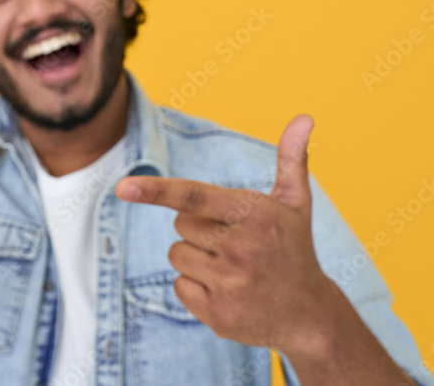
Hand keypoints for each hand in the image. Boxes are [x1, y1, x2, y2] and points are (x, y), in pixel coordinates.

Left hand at [115, 114, 335, 351]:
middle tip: (234, 244)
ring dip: (195, 258)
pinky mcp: (218, 314)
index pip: (194, 197)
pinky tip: (226, 292)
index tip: (123, 188)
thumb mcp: (295, 204)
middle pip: (180, 225)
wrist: (310, 317)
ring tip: (232, 268)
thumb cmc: (294, 250)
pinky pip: (179, 286)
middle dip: (199, 229)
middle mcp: (242, 249)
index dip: (156, 190)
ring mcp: (230, 284)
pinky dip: (195, 287)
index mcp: (255, 215)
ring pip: (177, 254)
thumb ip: (291, 159)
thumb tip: (304, 116)